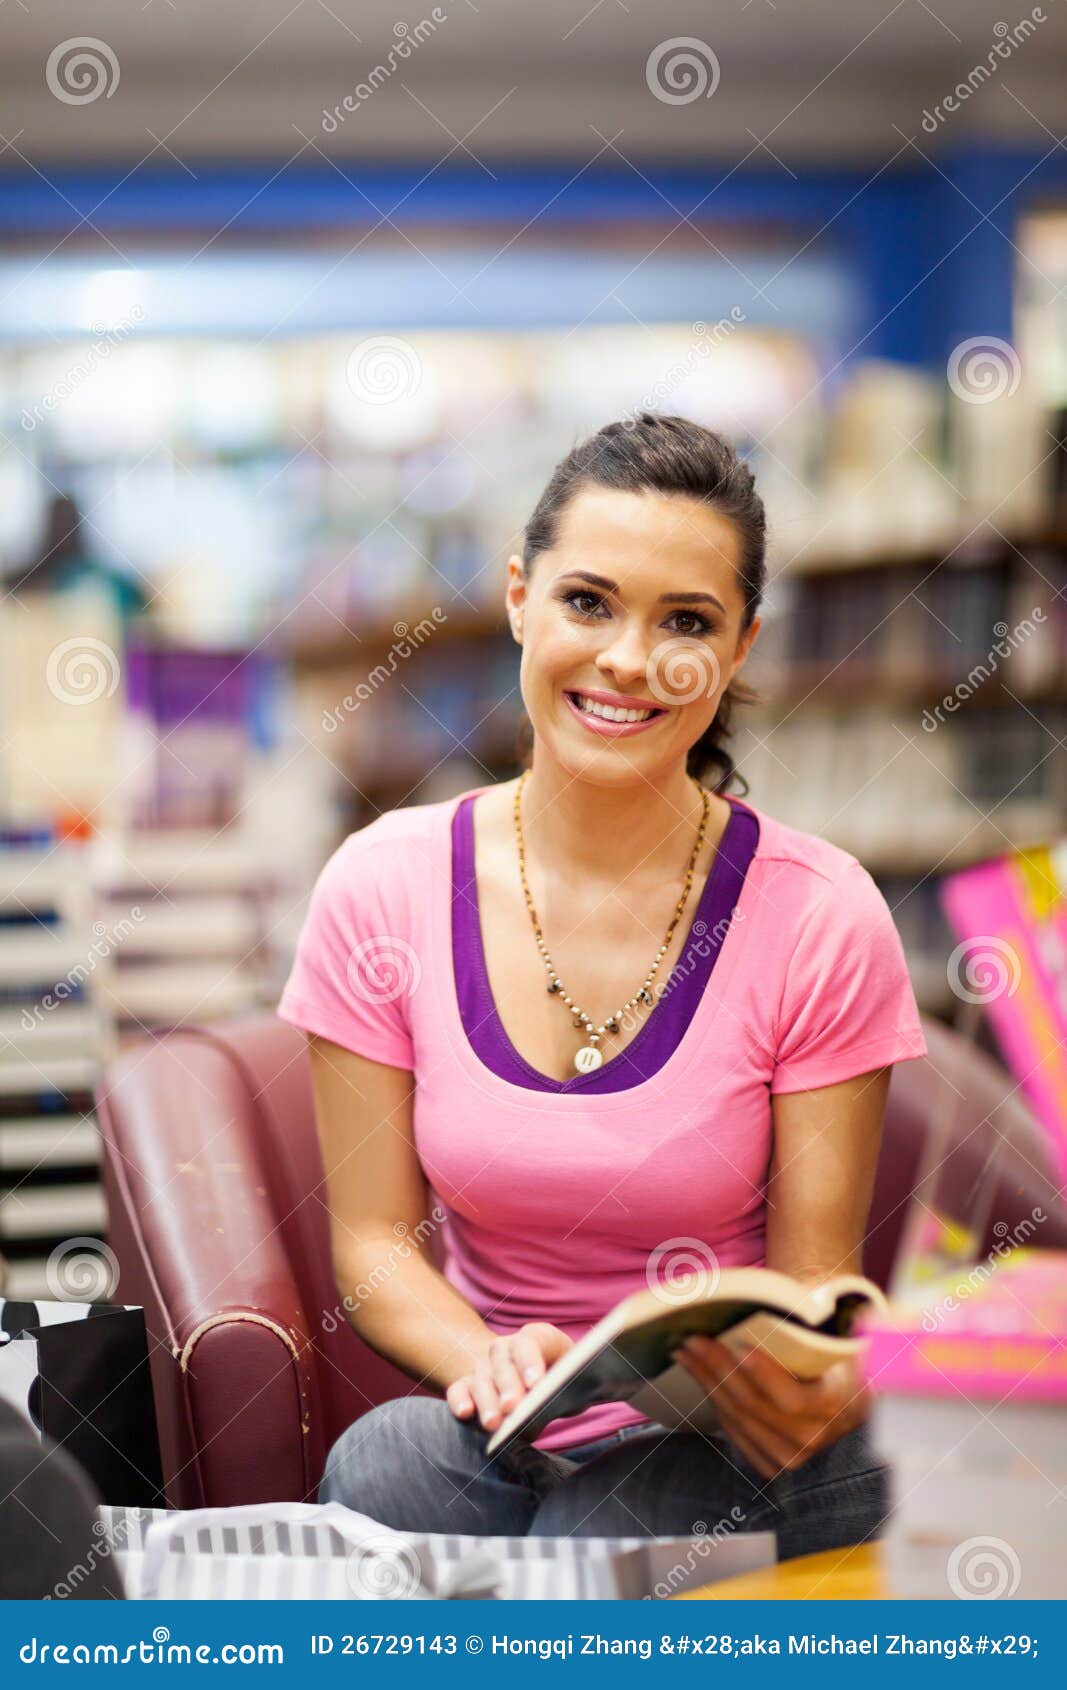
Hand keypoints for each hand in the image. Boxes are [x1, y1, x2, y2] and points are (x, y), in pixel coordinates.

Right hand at [446, 1323, 575, 1432]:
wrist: (536, 1379)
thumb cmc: (562, 1379)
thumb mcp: (574, 1379)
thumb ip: (574, 1386)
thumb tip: (570, 1398)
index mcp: (538, 1337)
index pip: (530, 1342)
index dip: (531, 1361)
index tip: (537, 1384)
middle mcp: (508, 1348)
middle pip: (503, 1361)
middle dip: (508, 1385)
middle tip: (513, 1407)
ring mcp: (486, 1366)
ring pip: (482, 1377)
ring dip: (487, 1400)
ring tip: (493, 1424)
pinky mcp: (469, 1386)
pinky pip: (458, 1389)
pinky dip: (459, 1400)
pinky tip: (465, 1413)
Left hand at [673, 1335, 870, 1479]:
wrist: (850, 1400)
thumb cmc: (838, 1358)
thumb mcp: (841, 1340)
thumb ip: (825, 1324)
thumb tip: (806, 1303)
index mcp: (837, 1405)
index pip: (793, 1399)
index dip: (764, 1375)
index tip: (739, 1345)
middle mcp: (814, 1437)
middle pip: (754, 1406)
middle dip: (719, 1368)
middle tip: (694, 1339)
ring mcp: (791, 1456)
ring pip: (738, 1419)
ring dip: (707, 1382)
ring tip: (685, 1352)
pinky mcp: (771, 1463)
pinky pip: (734, 1431)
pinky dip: (713, 1400)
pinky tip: (697, 1375)